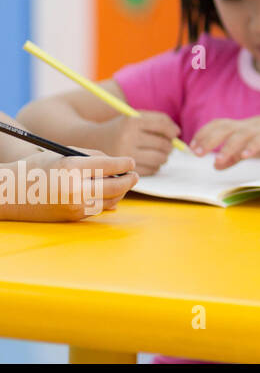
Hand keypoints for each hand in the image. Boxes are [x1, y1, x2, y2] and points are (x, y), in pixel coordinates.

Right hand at [2, 150, 136, 221]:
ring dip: (121, 192)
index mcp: (72, 168)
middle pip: (115, 185)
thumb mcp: (63, 155)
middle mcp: (75, 188)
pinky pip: (99, 209)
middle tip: (135, 175)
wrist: (10, 194)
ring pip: (110, 199)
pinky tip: (111, 195)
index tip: (131, 162)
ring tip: (124, 183)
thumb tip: (119, 165)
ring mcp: (74, 205)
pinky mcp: (73, 217)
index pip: (110, 165)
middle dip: (129, 180)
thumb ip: (92, 158)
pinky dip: (108, 201)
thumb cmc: (37, 169)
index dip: (125, 163)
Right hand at [102, 111, 178, 174]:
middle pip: (163, 145)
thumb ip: (158, 121)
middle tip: (167, 146)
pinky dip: (155, 166)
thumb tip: (177, 132)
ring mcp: (124, 155)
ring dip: (164, 157)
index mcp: (131, 122)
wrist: (90, 139)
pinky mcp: (122, 169)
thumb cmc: (120, 128)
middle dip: (169, 146)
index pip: (162, 126)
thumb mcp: (135, 117)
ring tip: (159, 154)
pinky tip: (149, 162)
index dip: (172, 130)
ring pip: (159, 159)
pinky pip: (150, 170)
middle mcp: (127, 138)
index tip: (175, 134)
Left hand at [191, 113, 259, 168]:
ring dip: (228, 147)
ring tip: (219, 159)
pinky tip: (246, 155)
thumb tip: (216, 165)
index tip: (192, 148)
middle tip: (197, 153)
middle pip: (225, 127)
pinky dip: (253, 146)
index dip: (204, 134)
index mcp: (244, 127)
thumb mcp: (255, 146)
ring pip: (242, 134)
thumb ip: (236, 155)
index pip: (219, 125)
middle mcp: (251, 125)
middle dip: (209, 139)